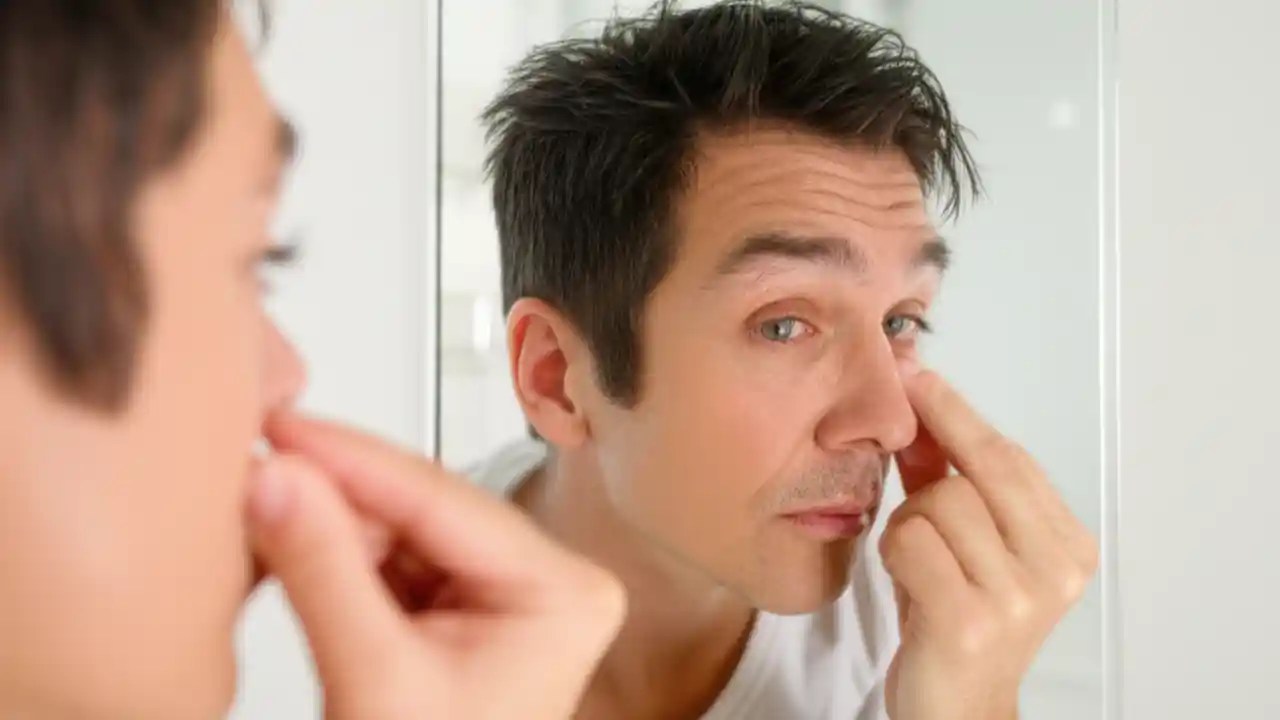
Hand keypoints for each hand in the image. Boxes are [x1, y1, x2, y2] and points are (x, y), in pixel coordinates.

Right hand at [246, 412, 624, 719]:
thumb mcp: (376, 681)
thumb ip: (324, 572)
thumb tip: (276, 477)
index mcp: (562, 592)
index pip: (445, 500)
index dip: (354, 459)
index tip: (284, 427)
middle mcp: (543, 581)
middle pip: (421, 509)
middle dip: (333, 491)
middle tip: (255, 462)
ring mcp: (501, 593)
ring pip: (396, 530)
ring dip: (325, 520)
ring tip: (258, 501)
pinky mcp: (458, 610)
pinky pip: (387, 561)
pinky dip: (331, 555)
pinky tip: (283, 536)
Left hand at [879, 372, 1097, 719]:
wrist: (955, 711)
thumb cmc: (954, 620)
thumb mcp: (961, 541)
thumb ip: (948, 474)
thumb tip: (920, 400)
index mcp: (1067, 545)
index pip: (1008, 455)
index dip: (956, 412)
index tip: (918, 374)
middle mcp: (1055, 569)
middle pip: (974, 471)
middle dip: (927, 472)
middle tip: (899, 454)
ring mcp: (1018, 598)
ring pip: (936, 504)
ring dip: (908, 528)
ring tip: (920, 568)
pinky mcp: (970, 622)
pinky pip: (910, 542)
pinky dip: (894, 556)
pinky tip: (909, 586)